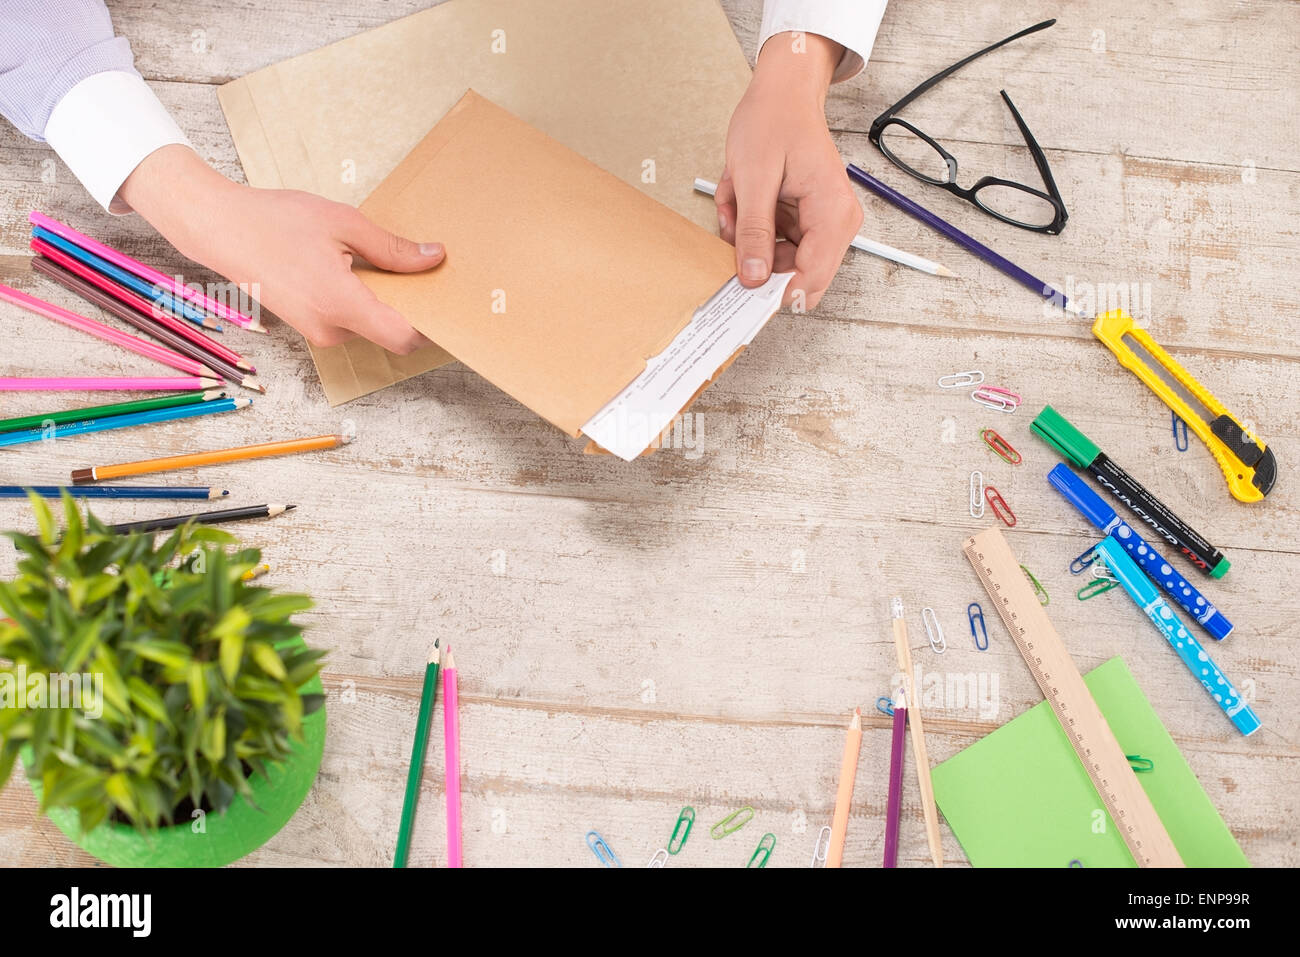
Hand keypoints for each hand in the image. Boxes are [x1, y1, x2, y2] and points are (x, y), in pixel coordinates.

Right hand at [119, 145, 443, 352]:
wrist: (219, 229)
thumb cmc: (275, 220)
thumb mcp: (342, 223)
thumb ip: (392, 248)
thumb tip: (435, 258)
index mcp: (341, 304)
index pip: (404, 338)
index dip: (431, 326)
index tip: (447, 303)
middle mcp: (331, 329)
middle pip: (391, 332)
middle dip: (411, 307)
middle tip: (425, 270)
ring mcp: (319, 333)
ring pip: (372, 327)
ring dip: (385, 302)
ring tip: (382, 262)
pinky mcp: (311, 328)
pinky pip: (352, 322)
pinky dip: (364, 302)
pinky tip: (358, 269)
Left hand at [716, 32, 862, 309]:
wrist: (782, 92)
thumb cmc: (773, 121)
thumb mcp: (754, 178)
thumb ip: (754, 232)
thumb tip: (753, 278)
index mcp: (832, 213)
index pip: (810, 277)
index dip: (775, 293)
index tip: (742, 298)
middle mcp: (835, 223)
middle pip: (794, 274)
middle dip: (756, 256)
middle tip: (732, 226)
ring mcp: (821, 223)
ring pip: (778, 261)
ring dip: (748, 238)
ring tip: (735, 202)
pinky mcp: (805, 220)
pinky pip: (772, 242)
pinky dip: (750, 226)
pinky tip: (741, 198)